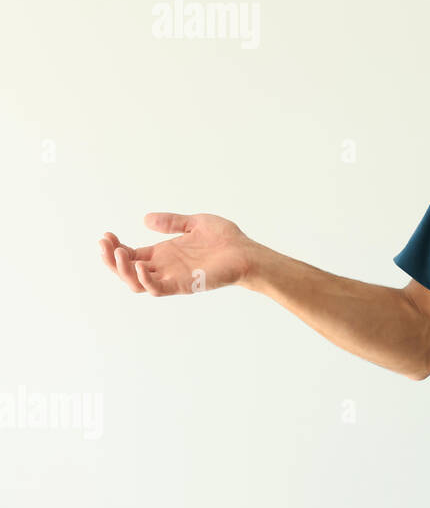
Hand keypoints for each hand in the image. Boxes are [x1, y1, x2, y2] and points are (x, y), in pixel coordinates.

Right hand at [98, 213, 256, 294]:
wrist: (247, 252)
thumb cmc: (225, 240)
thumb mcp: (194, 223)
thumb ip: (171, 222)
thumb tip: (145, 219)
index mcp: (164, 255)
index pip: (130, 255)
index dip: (115, 247)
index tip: (106, 235)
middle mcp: (164, 268)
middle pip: (126, 271)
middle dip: (110, 258)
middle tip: (103, 243)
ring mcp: (172, 278)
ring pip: (136, 283)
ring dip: (122, 270)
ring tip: (115, 253)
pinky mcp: (184, 285)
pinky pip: (158, 289)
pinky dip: (145, 280)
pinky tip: (140, 265)